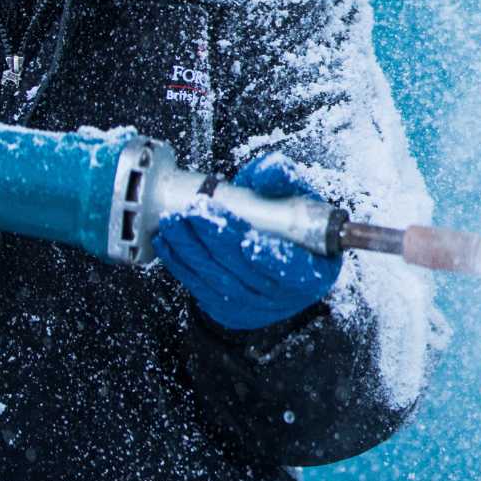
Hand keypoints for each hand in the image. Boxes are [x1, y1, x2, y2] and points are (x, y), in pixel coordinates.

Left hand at [154, 152, 342, 330]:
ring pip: (219, 281)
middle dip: (217, 240)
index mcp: (313, 270)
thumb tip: (271, 170)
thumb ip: (283, 180)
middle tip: (195, 211)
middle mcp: (285, 296)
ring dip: (191, 250)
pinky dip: (181, 264)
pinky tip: (167, 242)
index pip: (291, 269)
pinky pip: (200, 288)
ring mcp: (255, 307)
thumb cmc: (287, 222)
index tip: (247, 237)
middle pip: (246, 272)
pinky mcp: (228, 310)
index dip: (270, 256)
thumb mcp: (293, 197)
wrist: (276, 246)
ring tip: (173, 221)